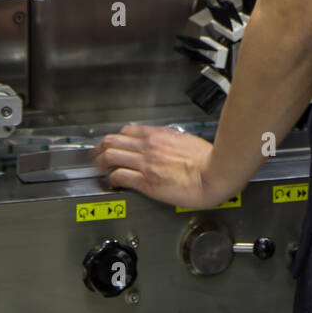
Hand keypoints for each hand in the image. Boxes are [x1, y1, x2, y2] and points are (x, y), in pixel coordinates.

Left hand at [93, 124, 227, 208]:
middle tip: (98, 155)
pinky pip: (119, 175)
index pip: (128, 131)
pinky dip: (111, 178)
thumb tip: (165, 141)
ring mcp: (145, 163)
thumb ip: (170, 139)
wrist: (213, 173)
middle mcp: (148, 146)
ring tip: (98, 168)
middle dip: (101, 147)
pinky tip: (111, 181)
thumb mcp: (186, 139)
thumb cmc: (206, 159)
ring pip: (111, 156)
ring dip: (101, 161)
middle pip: (113, 140)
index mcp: (159, 135)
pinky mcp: (146, 181)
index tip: (114, 143)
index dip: (117, 137)